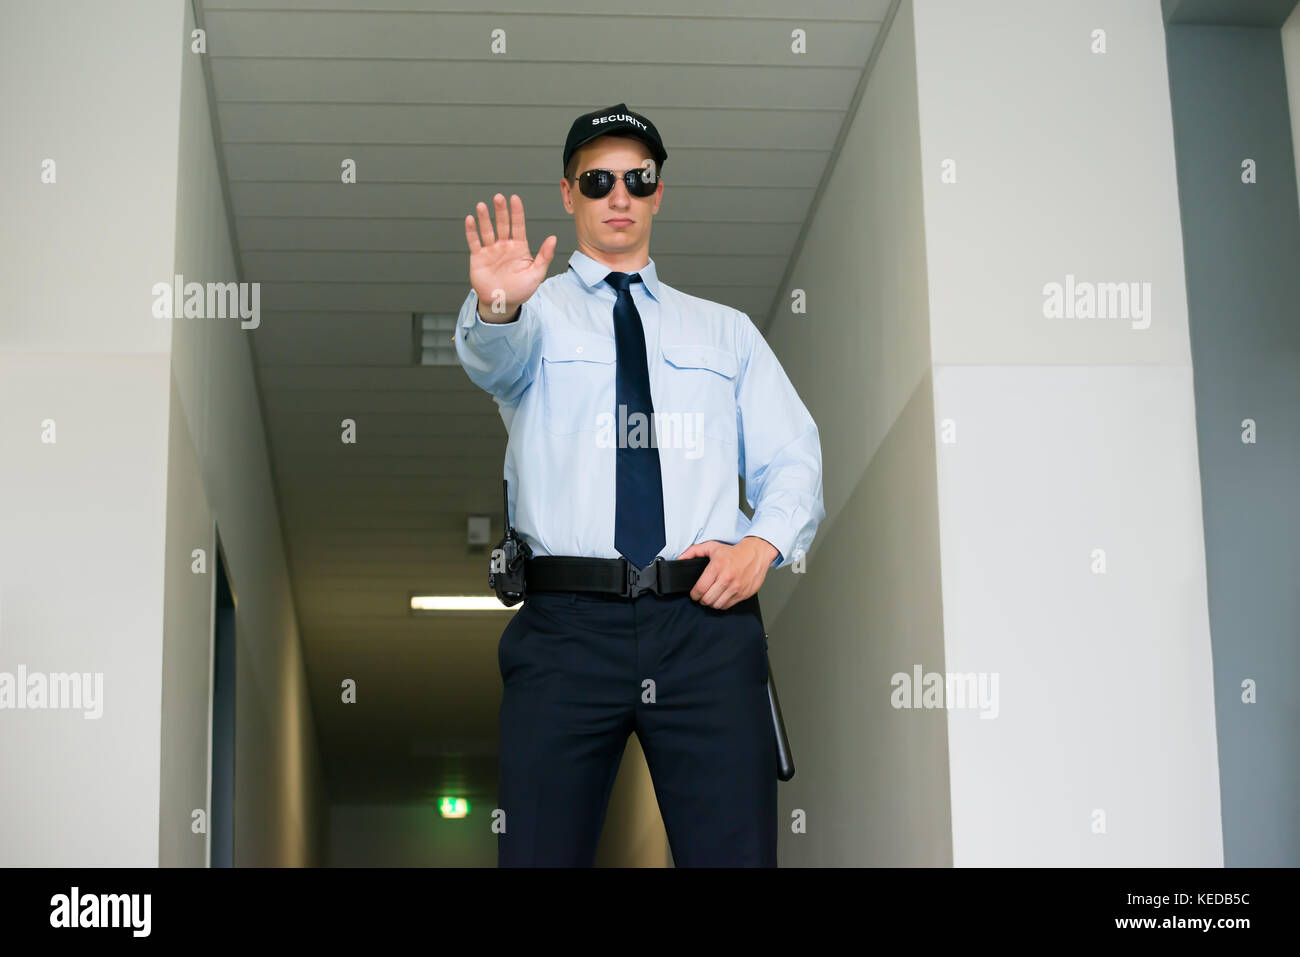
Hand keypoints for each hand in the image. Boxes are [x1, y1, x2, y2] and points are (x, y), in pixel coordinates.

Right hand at [464, 193, 556, 320]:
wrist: (502, 304)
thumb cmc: (521, 290)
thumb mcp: (536, 274)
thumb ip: (544, 256)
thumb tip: (553, 238)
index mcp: (519, 247)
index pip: (518, 226)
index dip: (516, 212)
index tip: (515, 199)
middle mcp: (504, 245)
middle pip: (502, 224)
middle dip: (500, 211)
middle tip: (498, 197)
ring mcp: (491, 250)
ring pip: (487, 230)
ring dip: (484, 218)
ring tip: (481, 206)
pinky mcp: (478, 257)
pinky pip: (474, 242)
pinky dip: (471, 231)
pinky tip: (470, 220)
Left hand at [676, 537, 778, 609]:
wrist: (756, 554)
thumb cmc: (733, 552)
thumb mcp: (711, 547)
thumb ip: (693, 551)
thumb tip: (680, 559)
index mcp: (717, 567)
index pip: (700, 589)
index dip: (694, 594)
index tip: (694, 594)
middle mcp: (727, 578)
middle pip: (707, 599)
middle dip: (701, 599)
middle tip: (702, 595)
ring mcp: (736, 587)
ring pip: (717, 605)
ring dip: (712, 603)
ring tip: (712, 596)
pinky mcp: (743, 594)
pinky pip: (727, 606)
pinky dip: (722, 604)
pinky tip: (721, 596)